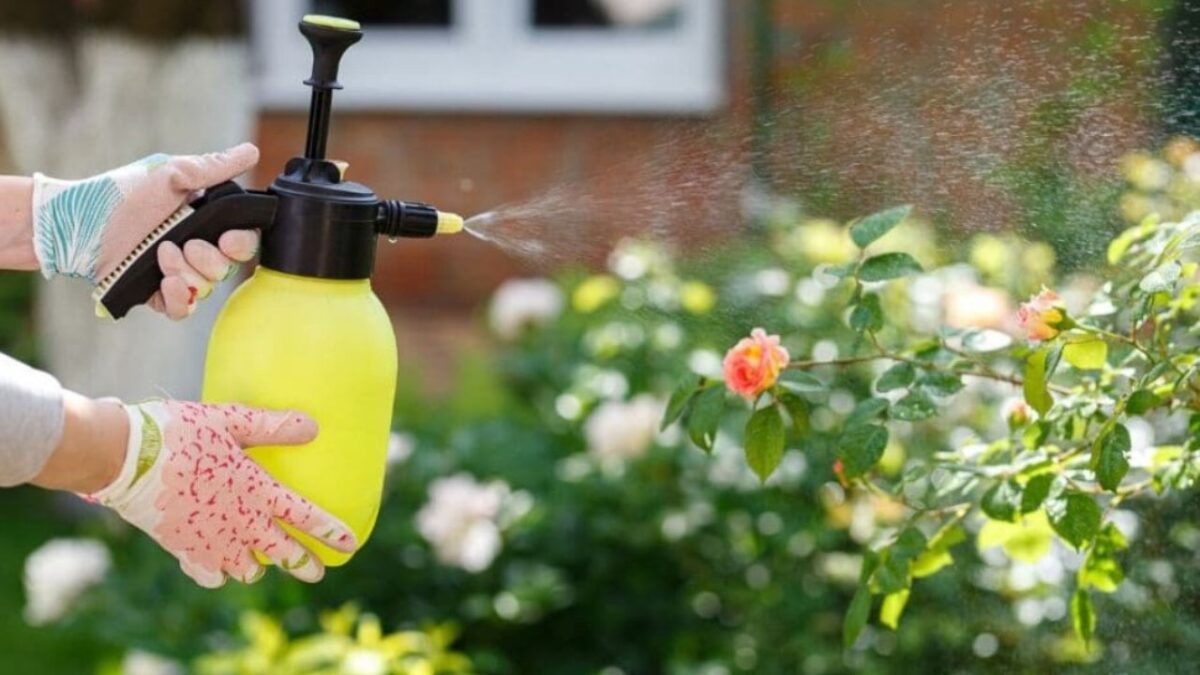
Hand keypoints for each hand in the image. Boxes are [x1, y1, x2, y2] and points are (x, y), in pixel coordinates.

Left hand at [31, 143, 261, 318]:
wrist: (80, 222)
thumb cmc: (125, 193)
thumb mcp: (173, 173)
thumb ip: (215, 167)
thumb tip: (252, 151)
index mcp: (206, 222)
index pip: (243, 241)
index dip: (242, 244)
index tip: (228, 239)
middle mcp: (196, 249)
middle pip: (228, 268)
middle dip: (211, 259)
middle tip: (187, 244)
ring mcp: (178, 273)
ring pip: (206, 288)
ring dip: (187, 272)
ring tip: (161, 255)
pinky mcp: (157, 294)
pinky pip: (182, 310)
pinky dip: (179, 300)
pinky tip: (167, 282)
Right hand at [87, 400, 355, 586]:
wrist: (126, 458)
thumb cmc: (180, 431)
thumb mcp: (230, 420)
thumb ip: (273, 426)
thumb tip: (314, 425)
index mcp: (256, 491)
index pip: (304, 517)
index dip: (329, 532)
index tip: (350, 545)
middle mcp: (239, 523)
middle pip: (282, 554)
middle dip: (303, 564)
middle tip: (317, 573)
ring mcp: (211, 541)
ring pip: (245, 569)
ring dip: (257, 566)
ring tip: (262, 563)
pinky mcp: (183, 549)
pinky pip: (208, 573)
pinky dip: (216, 572)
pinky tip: (218, 566)